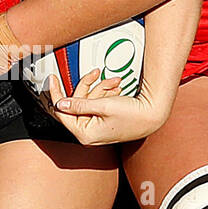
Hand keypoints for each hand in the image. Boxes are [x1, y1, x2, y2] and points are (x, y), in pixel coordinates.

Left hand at [43, 71, 172, 145]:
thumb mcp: (102, 105)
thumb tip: (60, 103)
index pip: (63, 112)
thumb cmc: (133, 115)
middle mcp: (90, 133)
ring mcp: (97, 128)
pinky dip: (105, 94)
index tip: (54, 79)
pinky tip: (115, 89)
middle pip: (77, 103)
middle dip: (88, 87)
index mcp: (85, 134)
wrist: (153, 114)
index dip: (57, 93)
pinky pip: (98, 105)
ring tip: (113, 83)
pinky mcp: (105, 122)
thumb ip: (78, 104)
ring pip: (89, 101)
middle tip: (94, 74)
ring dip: (100, 88)